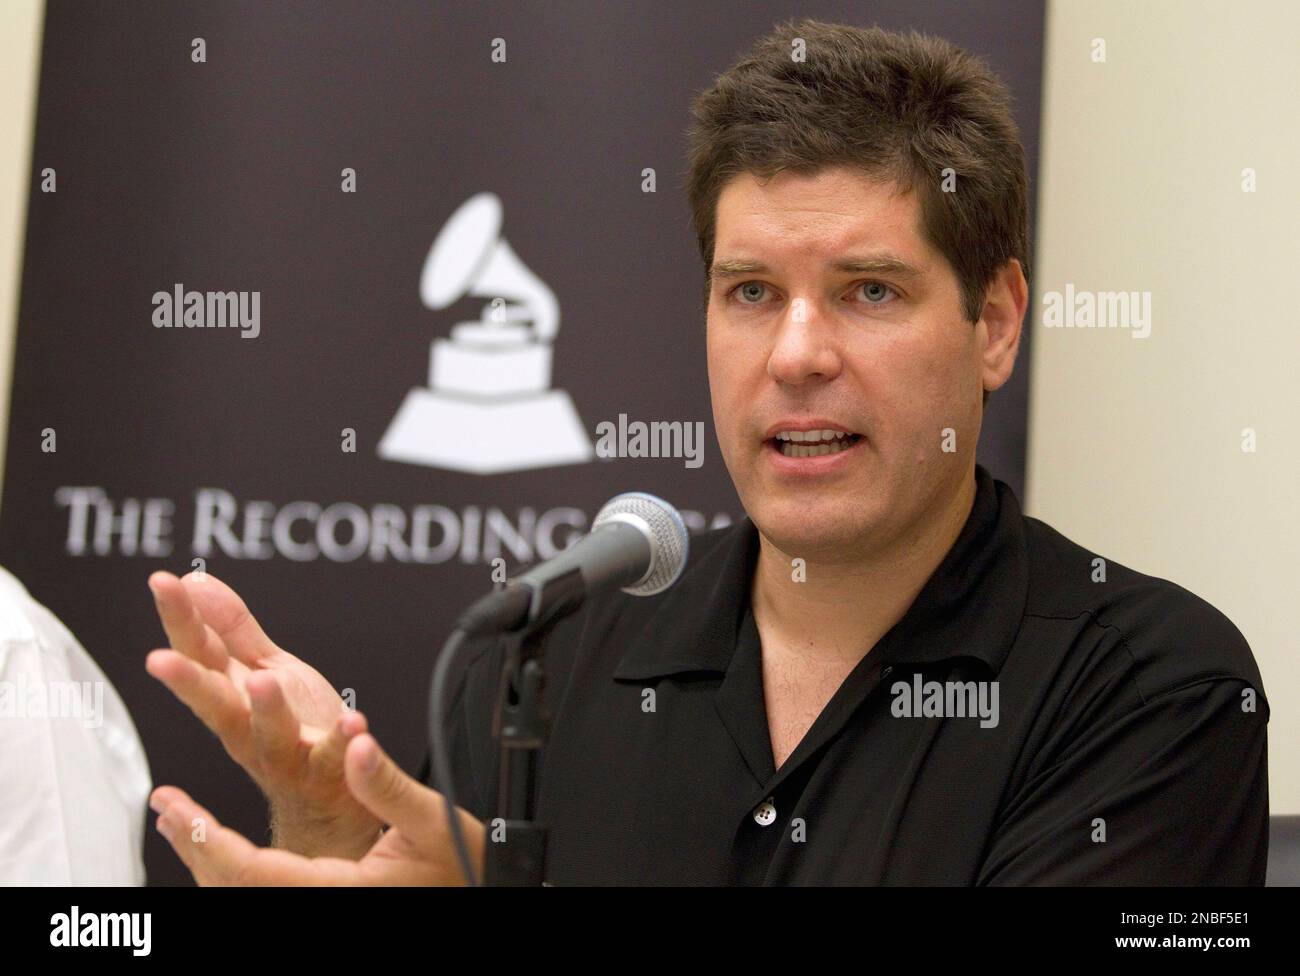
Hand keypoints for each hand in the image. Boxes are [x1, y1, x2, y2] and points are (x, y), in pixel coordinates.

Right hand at [145, 569, 380, 857]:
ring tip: (264, 681)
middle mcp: (247, 731)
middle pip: (214, 702)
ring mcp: (285, 755)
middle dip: (187, 681)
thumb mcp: (262, 668)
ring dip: (266, 710)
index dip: (179, 619)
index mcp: (231, 697)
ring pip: (269, 736)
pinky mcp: (328, 773)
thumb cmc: (292, 725)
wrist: (329, 798)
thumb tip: (194, 580)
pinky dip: (342, 741)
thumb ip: (231, 629)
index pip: (199, 653)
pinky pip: (334, 758)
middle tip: (159, 659)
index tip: (161, 582)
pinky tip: (354, 721)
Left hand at [151, 729, 485, 884]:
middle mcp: (321, 904)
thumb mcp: (435, 820)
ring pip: (242, 897)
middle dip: (193, 849)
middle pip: (234, 890)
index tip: (178, 811)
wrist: (483, 893)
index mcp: (339, 890)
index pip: (252, 872)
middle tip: (167, 809)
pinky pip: (263, 894)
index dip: (206, 841)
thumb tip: (354, 743)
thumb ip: (389, 785)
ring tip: (181, 824)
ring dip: (206, 861)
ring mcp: (320, 907)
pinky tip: (222, 851)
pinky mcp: (325, 901)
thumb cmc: (464, 868)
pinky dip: (233, 871)